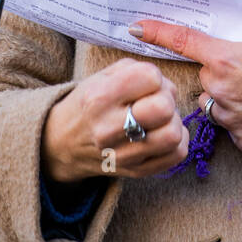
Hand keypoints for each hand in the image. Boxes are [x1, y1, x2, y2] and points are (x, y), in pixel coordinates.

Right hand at [41, 58, 188, 182]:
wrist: (64, 143)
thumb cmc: (89, 103)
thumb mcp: (102, 76)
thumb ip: (136, 69)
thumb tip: (166, 85)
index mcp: (99, 97)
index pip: (150, 77)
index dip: (154, 76)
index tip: (144, 82)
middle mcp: (108, 129)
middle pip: (163, 108)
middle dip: (166, 98)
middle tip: (156, 99)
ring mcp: (122, 155)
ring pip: (173, 135)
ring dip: (173, 121)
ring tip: (160, 118)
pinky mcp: (136, 171)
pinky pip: (176, 155)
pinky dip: (177, 141)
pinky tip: (162, 132)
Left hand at [126, 21, 241, 156]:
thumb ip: (238, 50)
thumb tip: (225, 56)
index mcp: (226, 58)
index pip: (182, 41)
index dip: (157, 32)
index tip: (135, 27)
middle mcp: (221, 89)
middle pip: (206, 80)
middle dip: (222, 78)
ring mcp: (230, 119)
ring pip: (218, 107)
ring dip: (233, 102)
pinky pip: (234, 129)